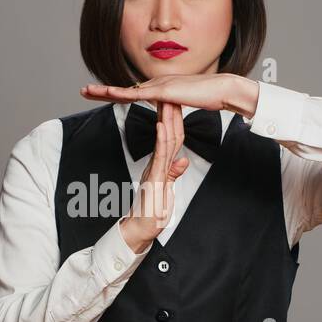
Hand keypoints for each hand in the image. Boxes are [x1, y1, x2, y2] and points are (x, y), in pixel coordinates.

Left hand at [80, 73, 259, 117]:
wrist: (222, 89)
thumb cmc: (210, 97)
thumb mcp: (186, 103)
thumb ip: (174, 107)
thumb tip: (168, 111)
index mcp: (160, 88)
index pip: (132, 92)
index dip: (114, 93)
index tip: (100, 94)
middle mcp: (156, 83)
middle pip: (123, 89)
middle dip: (102, 90)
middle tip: (84, 90)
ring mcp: (158, 85)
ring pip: (125, 89)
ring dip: (104, 90)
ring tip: (86, 90)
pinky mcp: (163, 91)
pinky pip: (137, 93)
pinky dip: (120, 93)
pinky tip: (107, 93)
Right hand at [118, 100, 187, 251]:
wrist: (138, 231)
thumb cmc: (151, 214)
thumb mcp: (166, 190)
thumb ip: (173, 175)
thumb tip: (182, 161)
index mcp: (161, 165)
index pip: (171, 138)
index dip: (176, 120)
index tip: (178, 103)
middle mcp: (157, 164)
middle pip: (168, 134)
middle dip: (171, 112)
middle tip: (173, 90)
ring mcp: (155, 170)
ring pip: (163, 140)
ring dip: (167, 119)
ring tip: (169, 99)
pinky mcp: (153, 178)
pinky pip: (159, 155)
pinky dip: (162, 139)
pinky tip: (162, 125)